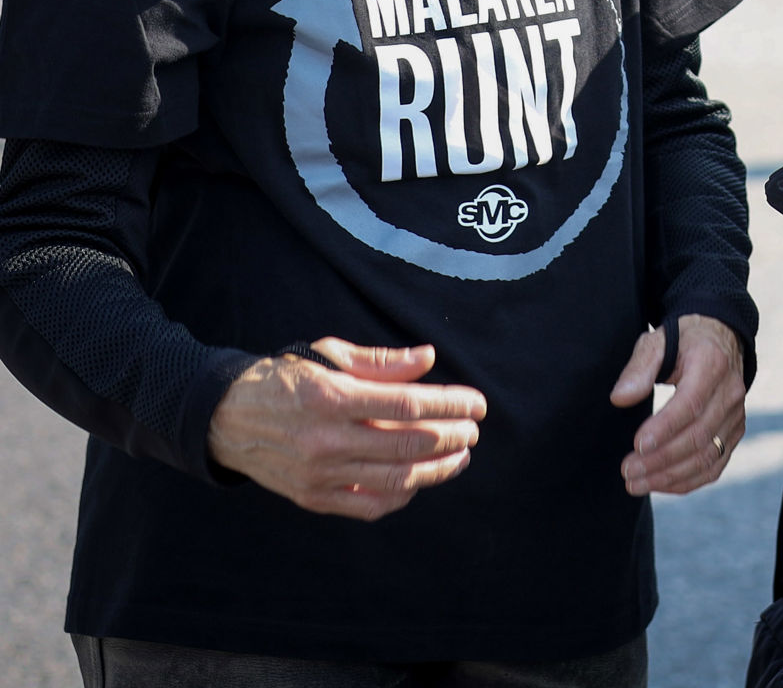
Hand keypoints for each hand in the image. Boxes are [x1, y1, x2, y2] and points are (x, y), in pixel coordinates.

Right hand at [207, 339, 486, 521]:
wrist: (227, 418)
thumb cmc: (287, 379)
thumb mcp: (330, 355)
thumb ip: (382, 362)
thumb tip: (428, 359)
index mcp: (331, 397)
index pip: (408, 404)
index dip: (450, 404)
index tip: (477, 403)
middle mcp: (325, 440)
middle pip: (407, 443)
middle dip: (452, 437)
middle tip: (474, 430)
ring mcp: (319, 475)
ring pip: (395, 479)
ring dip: (437, 469)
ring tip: (461, 456)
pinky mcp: (312, 498)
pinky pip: (369, 506)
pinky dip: (402, 496)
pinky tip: (421, 480)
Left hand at [610, 314, 745, 495]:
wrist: (720, 340)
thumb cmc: (682, 342)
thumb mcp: (657, 341)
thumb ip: (639, 367)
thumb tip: (620, 399)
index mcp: (711, 364)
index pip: (690, 403)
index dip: (665, 428)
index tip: (636, 445)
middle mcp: (730, 392)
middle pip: (699, 435)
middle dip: (661, 459)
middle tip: (627, 471)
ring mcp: (736, 416)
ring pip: (707, 456)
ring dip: (670, 476)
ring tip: (636, 484)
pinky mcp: (734, 433)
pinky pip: (714, 465)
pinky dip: (687, 481)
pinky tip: (659, 484)